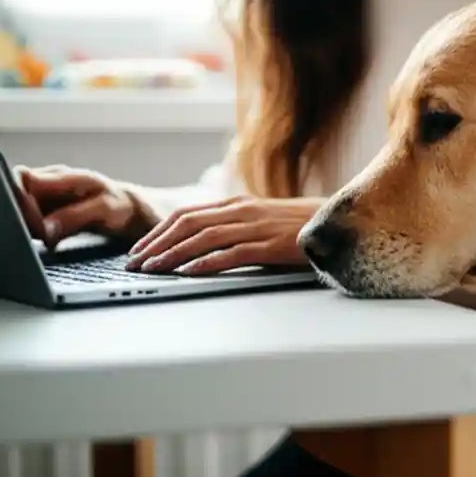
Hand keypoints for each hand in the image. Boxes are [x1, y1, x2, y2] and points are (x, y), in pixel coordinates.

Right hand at [14, 165, 144, 248]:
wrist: (127, 208)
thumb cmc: (118, 204)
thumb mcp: (103, 209)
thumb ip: (74, 216)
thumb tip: (45, 229)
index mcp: (60, 175)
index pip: (20, 178)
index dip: (18, 198)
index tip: (34, 222)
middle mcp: (47, 181)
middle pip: (14, 193)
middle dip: (21, 216)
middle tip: (42, 234)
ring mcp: (44, 194)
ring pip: (19, 208)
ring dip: (28, 224)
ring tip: (50, 236)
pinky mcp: (44, 208)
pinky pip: (28, 218)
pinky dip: (34, 229)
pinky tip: (49, 238)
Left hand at [125, 196, 321, 275]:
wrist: (341, 223)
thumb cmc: (302, 226)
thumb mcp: (262, 220)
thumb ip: (235, 226)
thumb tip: (204, 244)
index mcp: (237, 203)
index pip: (186, 214)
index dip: (158, 232)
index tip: (139, 250)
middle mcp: (241, 211)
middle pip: (187, 223)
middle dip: (156, 244)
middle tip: (134, 263)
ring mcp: (256, 227)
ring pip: (203, 237)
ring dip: (173, 254)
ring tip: (153, 268)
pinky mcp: (271, 245)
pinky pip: (232, 253)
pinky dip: (207, 263)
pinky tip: (189, 272)